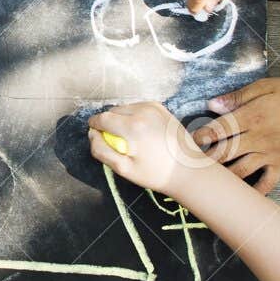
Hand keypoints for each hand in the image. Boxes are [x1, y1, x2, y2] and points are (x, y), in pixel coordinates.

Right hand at [87, 102, 214, 197]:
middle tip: (118, 143)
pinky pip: (137, 107)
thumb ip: (102, 150)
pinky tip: (143, 132)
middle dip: (109, 124)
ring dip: (121, 119)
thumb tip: (91, 134)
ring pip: (125, 108)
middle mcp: (142, 111)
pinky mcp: (161, 107)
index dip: (95, 127)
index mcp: (132, 127)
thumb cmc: (156, 173)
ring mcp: (153, 107)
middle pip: (112, 111)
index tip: (97, 136)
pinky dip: (135, 116)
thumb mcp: (123, 169)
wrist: (188, 170)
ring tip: (132, 138)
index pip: (101, 118)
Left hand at [192, 78, 279, 193]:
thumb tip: (213, 104)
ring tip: (208, 180)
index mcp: (251, 117)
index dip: (200, 136)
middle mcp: (257, 138)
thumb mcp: (266, 86)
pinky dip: (253, 192)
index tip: (188, 141)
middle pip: (224, 153)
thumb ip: (238, 96)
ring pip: (240, 171)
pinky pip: (266, 184)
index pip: (219, 129)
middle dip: (205, 159)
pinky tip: (241, 197)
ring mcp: (268, 154)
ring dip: (223, 176)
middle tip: (190, 164)